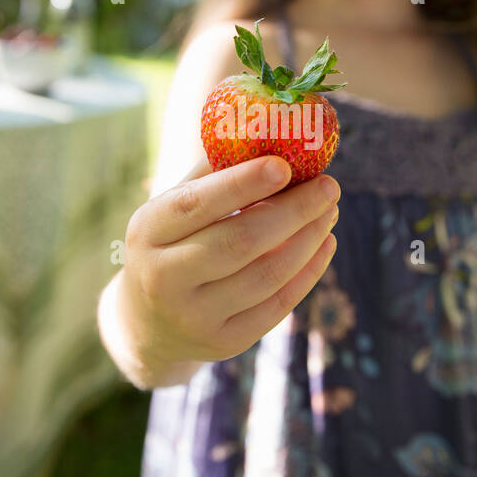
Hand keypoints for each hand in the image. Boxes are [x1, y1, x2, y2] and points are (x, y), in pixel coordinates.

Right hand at [119, 154, 339, 372]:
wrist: (149, 323)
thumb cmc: (171, 245)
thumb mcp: (173, 209)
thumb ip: (213, 175)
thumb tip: (269, 133)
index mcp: (147, 231)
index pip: (196, 203)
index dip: (243, 183)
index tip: (285, 163)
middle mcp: (163, 277)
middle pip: (240, 241)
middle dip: (293, 211)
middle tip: (329, 185)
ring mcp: (193, 316)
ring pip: (265, 276)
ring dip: (308, 239)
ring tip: (329, 210)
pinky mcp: (224, 343)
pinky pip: (277, 306)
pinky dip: (308, 272)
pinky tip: (324, 243)